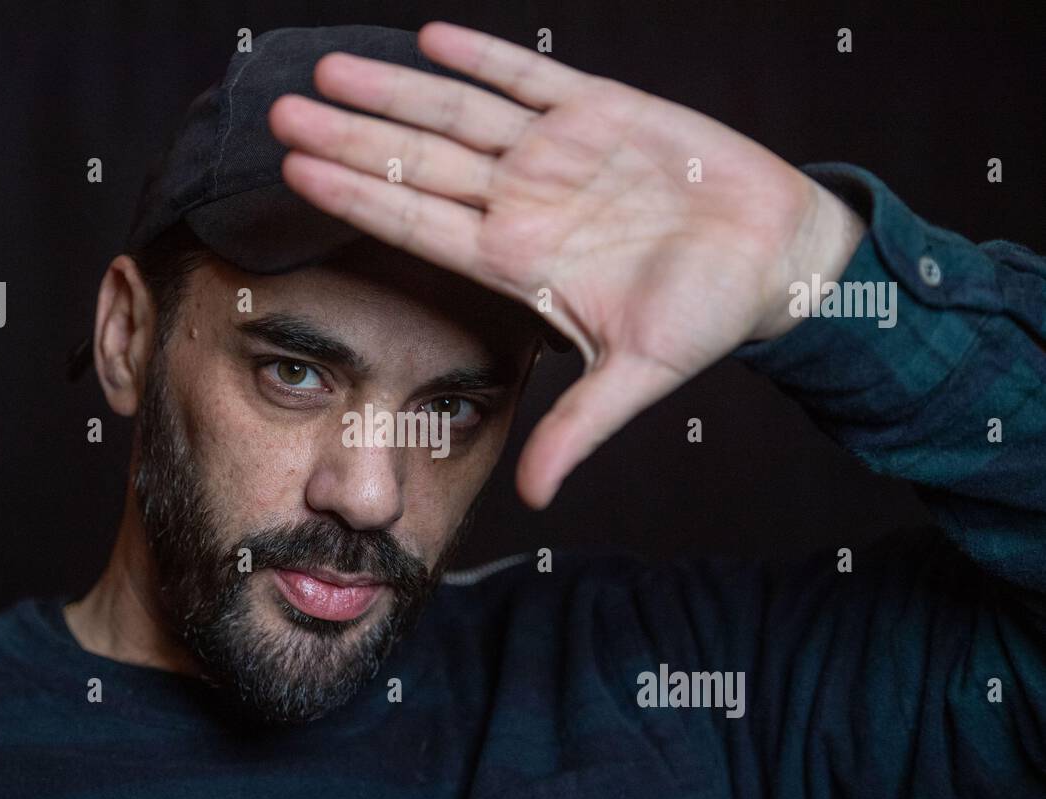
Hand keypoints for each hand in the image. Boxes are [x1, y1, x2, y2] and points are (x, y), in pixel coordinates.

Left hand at [269, 22, 864, 507]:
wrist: (773, 257)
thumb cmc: (706, 317)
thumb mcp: (638, 376)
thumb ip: (577, 429)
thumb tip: (531, 498)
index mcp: (519, 260)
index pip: (417, 225)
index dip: (356, 199)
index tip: (294, 177)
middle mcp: (523, 203)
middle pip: (418, 164)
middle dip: (349, 139)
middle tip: (278, 114)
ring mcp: (556, 154)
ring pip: (458, 113)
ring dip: (394, 91)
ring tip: (329, 70)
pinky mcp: (602, 110)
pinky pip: (531, 75)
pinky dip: (484, 57)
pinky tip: (429, 40)